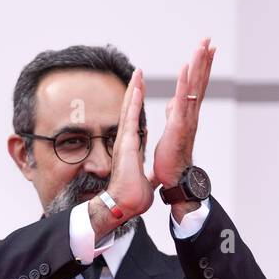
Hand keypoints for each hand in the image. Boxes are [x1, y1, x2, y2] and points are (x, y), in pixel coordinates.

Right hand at [92, 68, 154, 234]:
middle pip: (130, 111)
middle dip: (134, 91)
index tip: (140, 93)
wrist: (125, 204)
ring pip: (129, 109)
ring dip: (134, 90)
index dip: (137, 106)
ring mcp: (124, 141)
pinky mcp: (126, 143)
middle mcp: (125, 141)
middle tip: (138, 74)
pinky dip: (133, 102)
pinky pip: (130, 118)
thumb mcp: (146, 181)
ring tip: (138, 73)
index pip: (134, 122)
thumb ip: (149, 174)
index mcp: (131, 148)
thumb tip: (154, 174)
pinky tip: (137, 87)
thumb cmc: (133, 197)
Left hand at [150, 37, 215, 189]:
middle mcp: (192, 113)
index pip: (197, 86)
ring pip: (194, 86)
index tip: (206, 50)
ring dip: (198, 64)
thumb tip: (173, 104)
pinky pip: (182, 98)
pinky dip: (185, 81)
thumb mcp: (171, 130)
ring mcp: (187, 117)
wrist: (175, 178)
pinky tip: (187, 66)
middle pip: (200, 81)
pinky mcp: (179, 123)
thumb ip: (174, 115)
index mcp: (188, 114)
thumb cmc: (172, 160)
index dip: (202, 68)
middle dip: (204, 59)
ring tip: (202, 45)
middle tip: (209, 39)